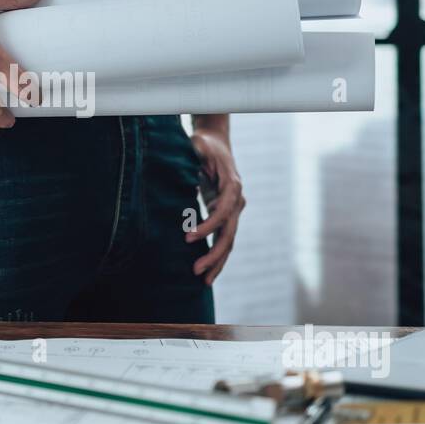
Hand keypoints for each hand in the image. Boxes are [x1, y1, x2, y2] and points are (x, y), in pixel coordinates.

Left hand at [187, 116, 244, 285]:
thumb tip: (190, 158)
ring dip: (217, 262)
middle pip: (229, 233)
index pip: (223, 212)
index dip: (207, 226)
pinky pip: (223, 240)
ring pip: (228, 241)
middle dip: (214, 253)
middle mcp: (236, 201)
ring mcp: (233, 210)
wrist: (216, 143)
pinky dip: (217, 257)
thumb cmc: (204, 143)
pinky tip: (207, 273)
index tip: (187, 237)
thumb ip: (196, 150)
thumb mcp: (198, 143)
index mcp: (232, 185)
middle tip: (196, 270)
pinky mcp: (225, 216)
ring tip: (203, 281)